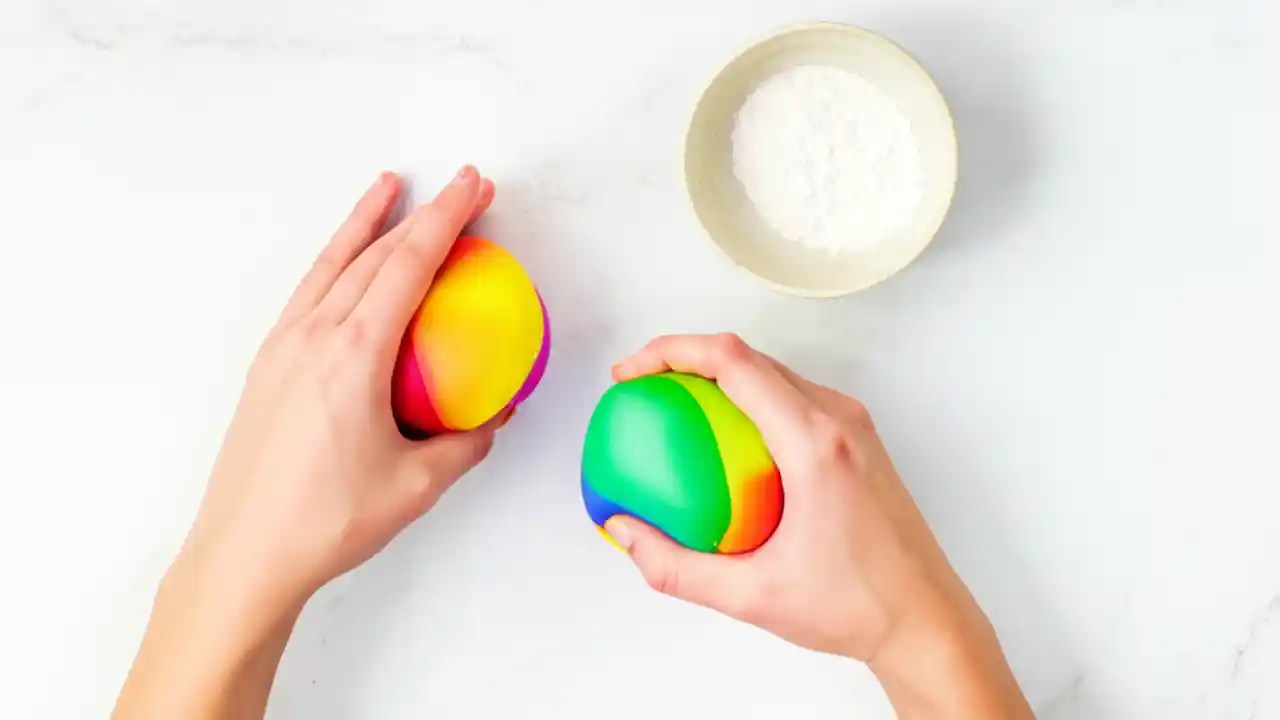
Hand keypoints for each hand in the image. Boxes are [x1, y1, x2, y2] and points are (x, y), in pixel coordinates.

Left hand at [115, 167, 501, 718]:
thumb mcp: (418, 485)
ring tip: (388, 187)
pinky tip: (343, 262)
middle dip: (421, 214)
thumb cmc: (328, 522)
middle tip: (458, 186)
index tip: (472, 185)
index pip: (409, 265)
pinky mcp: (266, 366)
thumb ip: (466, 442)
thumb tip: (495, 414)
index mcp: (354, 354)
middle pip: (373, 254)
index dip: (447, 219)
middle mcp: (313, 336)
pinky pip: (307, 293)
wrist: (243, 555)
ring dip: (364, 222)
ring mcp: (282, 347)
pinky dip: (332, 261)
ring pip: (330, 263)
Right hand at [606, 334, 1030, 718]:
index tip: (631, 373)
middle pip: (749, 356)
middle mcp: (840, 420)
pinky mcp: (859, 441)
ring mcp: (854, 426)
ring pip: (772, 373)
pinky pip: (793, 400)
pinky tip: (719, 443)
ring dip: (717, 376)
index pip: (733, 362)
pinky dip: (748, 402)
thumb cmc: (855, 608)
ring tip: (669, 406)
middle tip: (638, 386)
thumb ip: (676, 567)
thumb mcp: (751, 596)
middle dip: (685, 357)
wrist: (927, 621)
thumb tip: (624, 532)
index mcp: (816, 443)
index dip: (671, 350)